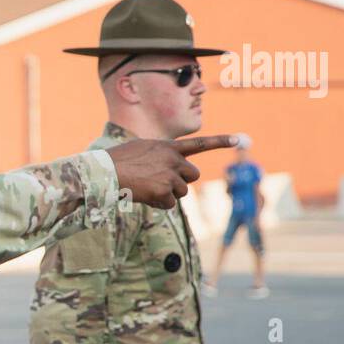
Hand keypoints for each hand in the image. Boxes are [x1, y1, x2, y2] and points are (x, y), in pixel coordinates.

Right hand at [107, 135, 237, 209]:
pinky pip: (169, 204)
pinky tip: (143, 195)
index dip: (220, 141)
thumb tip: (171, 173)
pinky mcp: (164, 191)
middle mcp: (173, 159)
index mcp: (168, 146)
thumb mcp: (141, 150)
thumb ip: (160, 156)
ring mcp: (170, 175)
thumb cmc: (117, 162)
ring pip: (182, 191)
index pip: (200, 143)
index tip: (239, 139)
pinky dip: (158, 204)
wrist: (104, 173)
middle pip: (192, 175)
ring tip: (146, 187)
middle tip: (160, 181)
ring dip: (168, 194)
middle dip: (180, 181)